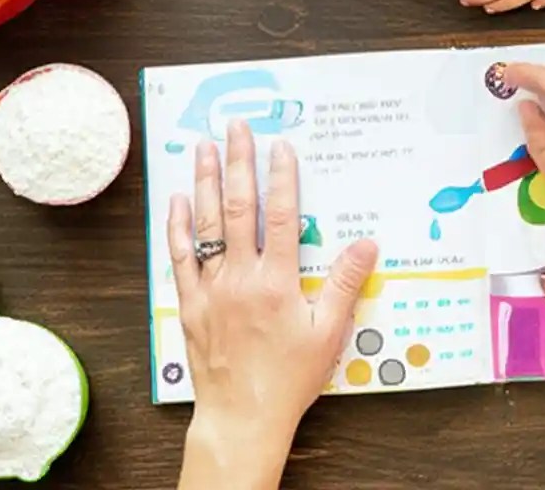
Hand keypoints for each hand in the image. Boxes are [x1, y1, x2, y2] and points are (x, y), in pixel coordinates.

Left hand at [168, 122, 377, 466]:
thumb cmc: (288, 378)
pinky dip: (178, 227)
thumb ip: (344, 284)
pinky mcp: (192, 305)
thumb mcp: (329, 332)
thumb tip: (366, 245)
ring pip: (205, 225)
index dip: (281, 178)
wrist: (242, 416)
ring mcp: (211, 289)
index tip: (280, 148)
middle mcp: (241, 278)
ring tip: (203, 148)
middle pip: (238, 208)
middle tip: (235, 129)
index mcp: (277, 281)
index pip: (281, 216)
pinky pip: (181, 257)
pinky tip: (178, 202)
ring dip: (203, 182)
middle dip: (237, 163)